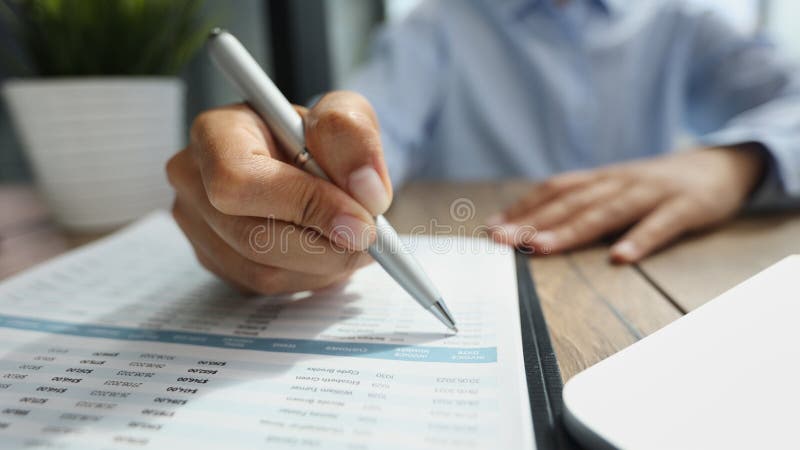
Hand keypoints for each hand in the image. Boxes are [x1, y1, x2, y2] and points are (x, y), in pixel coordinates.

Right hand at [166, 91, 391, 293]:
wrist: (308, 164)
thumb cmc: (319, 136)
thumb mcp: (346, 116)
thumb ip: (354, 138)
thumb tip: (367, 192)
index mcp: (214, 133)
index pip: (238, 181)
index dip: (303, 206)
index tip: (360, 221)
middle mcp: (192, 181)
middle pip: (253, 237)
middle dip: (324, 247)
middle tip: (370, 240)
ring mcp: (197, 228)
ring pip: (263, 273)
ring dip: (322, 267)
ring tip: (353, 242)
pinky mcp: (214, 262)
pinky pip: (265, 289)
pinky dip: (309, 277)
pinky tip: (327, 251)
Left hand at [488, 146, 765, 262]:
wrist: (721, 165)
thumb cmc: (657, 184)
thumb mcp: (618, 187)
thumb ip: (584, 201)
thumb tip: (537, 222)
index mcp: (601, 179)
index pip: (554, 190)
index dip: (523, 207)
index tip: (492, 228)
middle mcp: (619, 182)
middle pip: (571, 202)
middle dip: (533, 221)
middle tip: (502, 240)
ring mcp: (652, 193)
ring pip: (606, 212)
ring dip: (572, 231)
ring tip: (542, 247)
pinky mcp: (684, 206)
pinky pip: (660, 225)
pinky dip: (639, 240)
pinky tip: (620, 258)